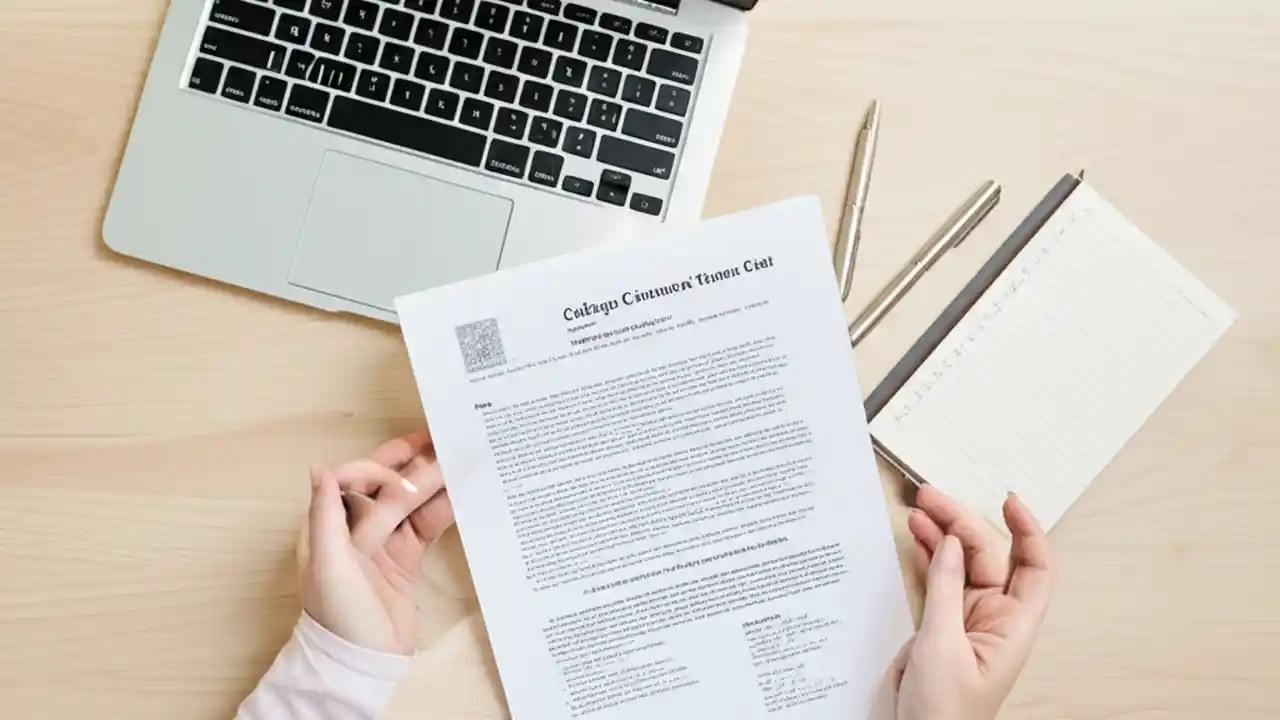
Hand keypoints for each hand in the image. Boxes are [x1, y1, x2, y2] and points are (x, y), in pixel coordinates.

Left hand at [300, 430, 455, 654]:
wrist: (362, 662)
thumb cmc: (338, 615)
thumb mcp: (327, 564)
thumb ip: (326, 515)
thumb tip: (322, 469)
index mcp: (328, 525)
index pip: (355, 480)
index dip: (381, 467)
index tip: (408, 463)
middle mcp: (354, 529)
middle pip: (386, 486)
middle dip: (412, 463)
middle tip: (441, 440)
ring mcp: (382, 544)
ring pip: (411, 503)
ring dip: (433, 483)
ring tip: (459, 462)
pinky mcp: (405, 559)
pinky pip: (425, 526)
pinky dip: (442, 510)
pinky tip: (460, 494)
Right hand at [873, 486, 1054, 719]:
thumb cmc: (943, 712)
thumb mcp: (943, 647)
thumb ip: (945, 589)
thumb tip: (949, 542)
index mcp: (1013, 625)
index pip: (1034, 567)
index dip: (1027, 531)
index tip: (1007, 501)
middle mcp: (994, 617)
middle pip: (987, 556)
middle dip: (962, 523)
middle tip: (931, 498)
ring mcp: (965, 619)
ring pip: (958, 564)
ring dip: (939, 535)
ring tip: (917, 509)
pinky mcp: (939, 626)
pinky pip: (936, 581)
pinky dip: (925, 557)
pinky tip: (914, 537)